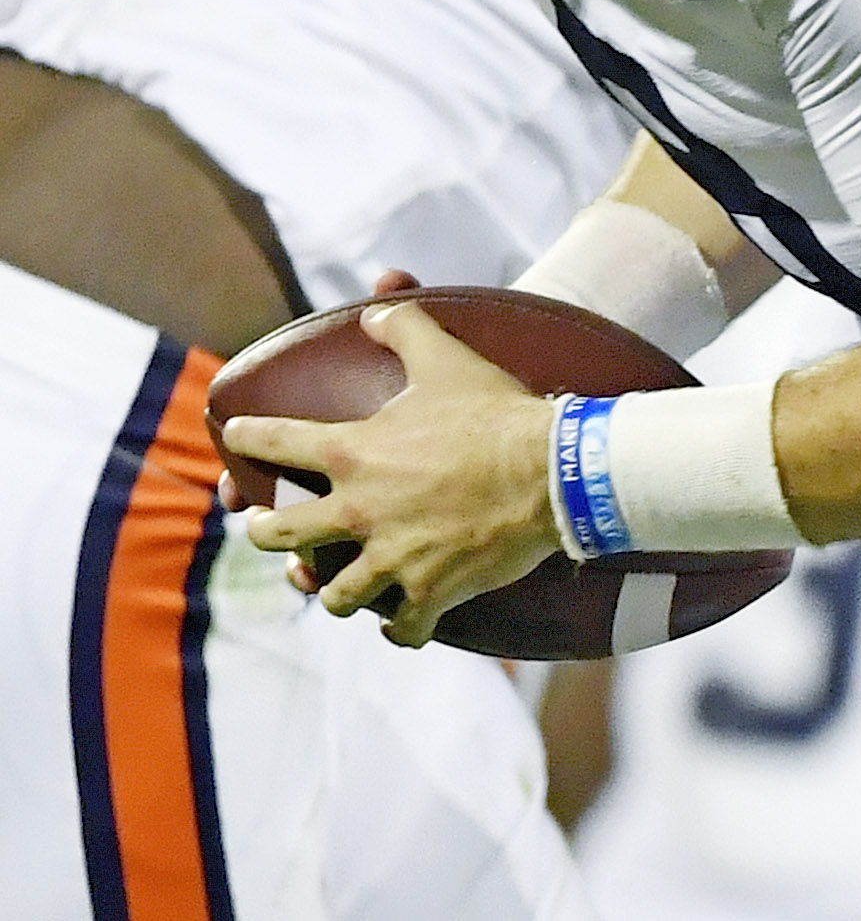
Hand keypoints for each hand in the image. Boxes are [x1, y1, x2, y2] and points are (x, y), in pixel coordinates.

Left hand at [219, 302, 559, 645]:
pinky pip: (401, 625)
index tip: (235, 436)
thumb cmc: (496, 414)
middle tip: (262, 526)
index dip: (249, 437)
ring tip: (330, 585)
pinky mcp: (430, 590)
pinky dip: (399, 629)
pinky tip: (398, 628)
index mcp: (352, 455)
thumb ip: (405, 328)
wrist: (552, 472)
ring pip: (335, 593)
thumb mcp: (447, 359)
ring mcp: (391, 557)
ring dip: (331, 588)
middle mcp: (357, 512)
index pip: (276, 443)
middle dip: (263, 530)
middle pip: (280, 534)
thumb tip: (376, 304)